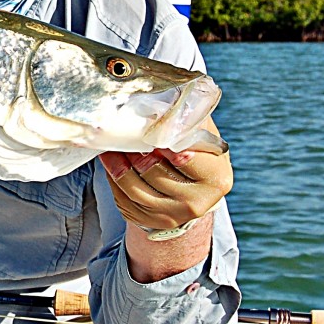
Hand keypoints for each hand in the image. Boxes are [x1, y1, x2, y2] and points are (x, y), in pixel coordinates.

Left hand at [98, 118, 232, 229]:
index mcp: (216, 176)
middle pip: (154, 172)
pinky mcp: (153, 222)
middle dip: (133, 151)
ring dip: (117, 166)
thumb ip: (185, 120)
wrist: (193, 190)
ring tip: (108, 148)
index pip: (183, 156)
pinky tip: (111, 166)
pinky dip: (114, 182)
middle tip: (119, 134)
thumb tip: (160, 102)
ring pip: (135, 189)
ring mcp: (174, 216)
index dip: (161, 142)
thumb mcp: (199, 135)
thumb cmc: (195, 153)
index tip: (146, 130)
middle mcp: (198, 202)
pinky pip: (125, 202)